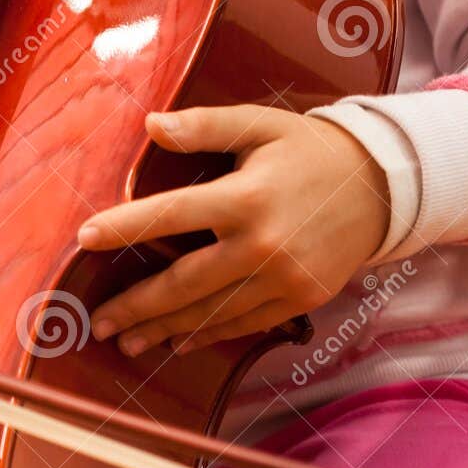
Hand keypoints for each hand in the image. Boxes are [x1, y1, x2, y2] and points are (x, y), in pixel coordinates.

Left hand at [77, 105, 390, 355]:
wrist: (383, 186)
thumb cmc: (309, 150)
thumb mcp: (261, 125)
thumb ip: (205, 126)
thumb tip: (151, 125)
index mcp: (246, 197)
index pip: (171, 213)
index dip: (124, 226)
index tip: (84, 238)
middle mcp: (262, 244)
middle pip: (184, 284)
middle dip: (136, 307)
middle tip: (98, 324)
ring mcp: (283, 278)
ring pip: (210, 314)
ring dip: (163, 330)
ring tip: (127, 342)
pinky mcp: (299, 299)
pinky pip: (243, 325)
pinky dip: (207, 336)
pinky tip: (176, 342)